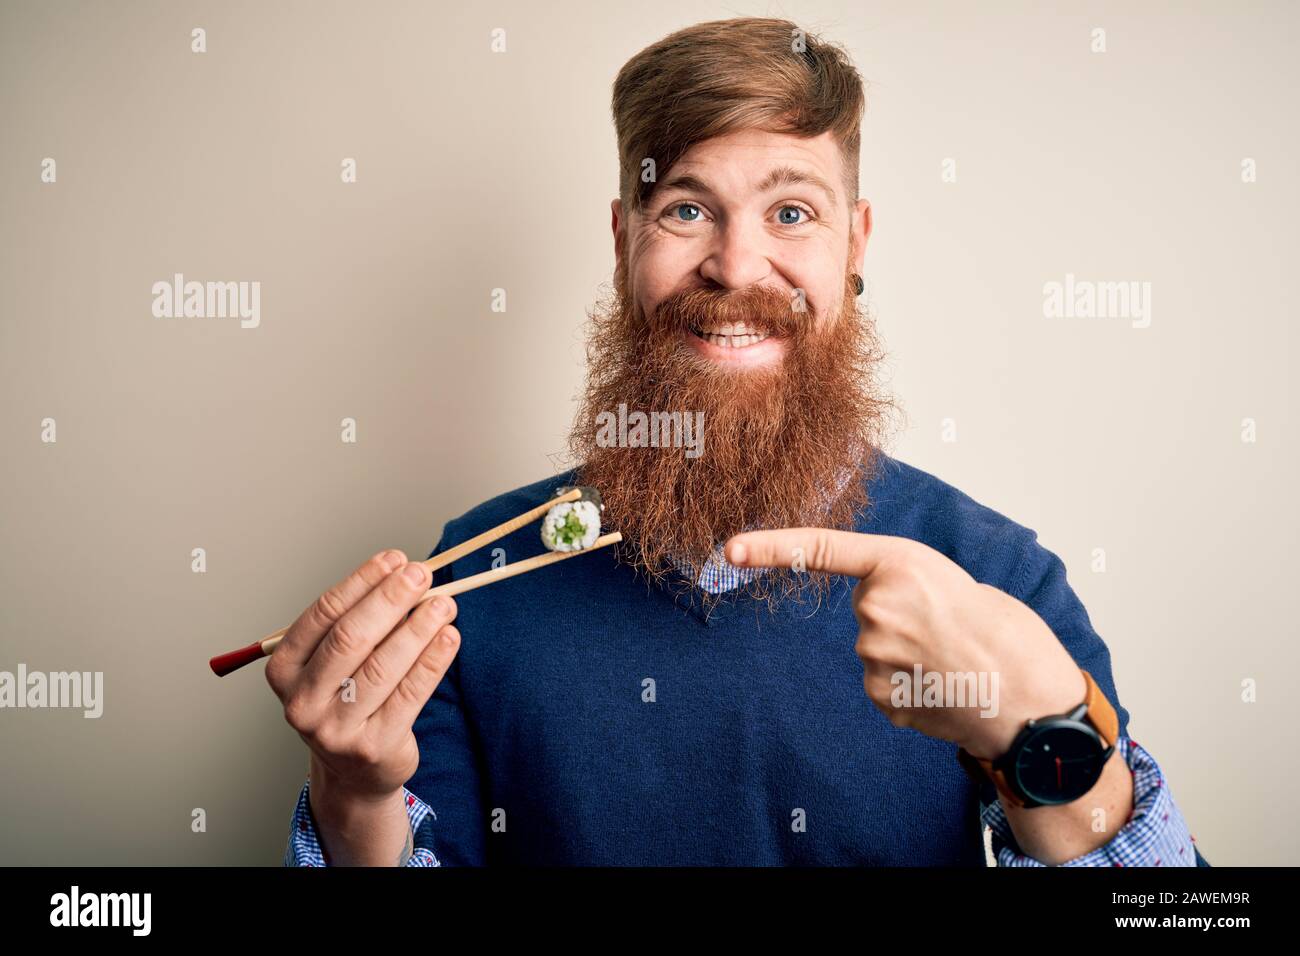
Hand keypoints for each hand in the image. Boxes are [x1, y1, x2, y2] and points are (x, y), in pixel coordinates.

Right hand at [264, 549, 459, 862]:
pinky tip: (449, 637)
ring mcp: (334, 729)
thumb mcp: (338, 662)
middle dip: (390, 600)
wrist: (355, 770)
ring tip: (444, 603)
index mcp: (284, 669)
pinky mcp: (373, 746)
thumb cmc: (348, 697)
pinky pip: (409, 694)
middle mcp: (302, 700)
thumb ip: (363, 622)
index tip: (394, 559)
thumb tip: (406, 576)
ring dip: (417, 628)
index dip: (362, 582)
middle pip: (350, 638)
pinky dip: (433, 660)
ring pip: (382, 666)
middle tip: (422, 574)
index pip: (324, 614)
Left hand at [725, 528, 1084, 760]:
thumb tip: (878, 614)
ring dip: (907, 655)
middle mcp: (876, 604)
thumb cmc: (1005, 634)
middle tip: (948, 628)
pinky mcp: (879, 694)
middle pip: (866, 609)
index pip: (821, 549)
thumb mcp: (955, 583)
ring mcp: (874, 653)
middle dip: (899, 617)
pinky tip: (941, 688)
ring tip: (952, 660)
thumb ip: (908, 587)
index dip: (771, 547)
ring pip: (875, 649)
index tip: (729, 549)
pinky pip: (883, 683)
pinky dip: (908, 686)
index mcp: (900, 562)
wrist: (1034, 700)